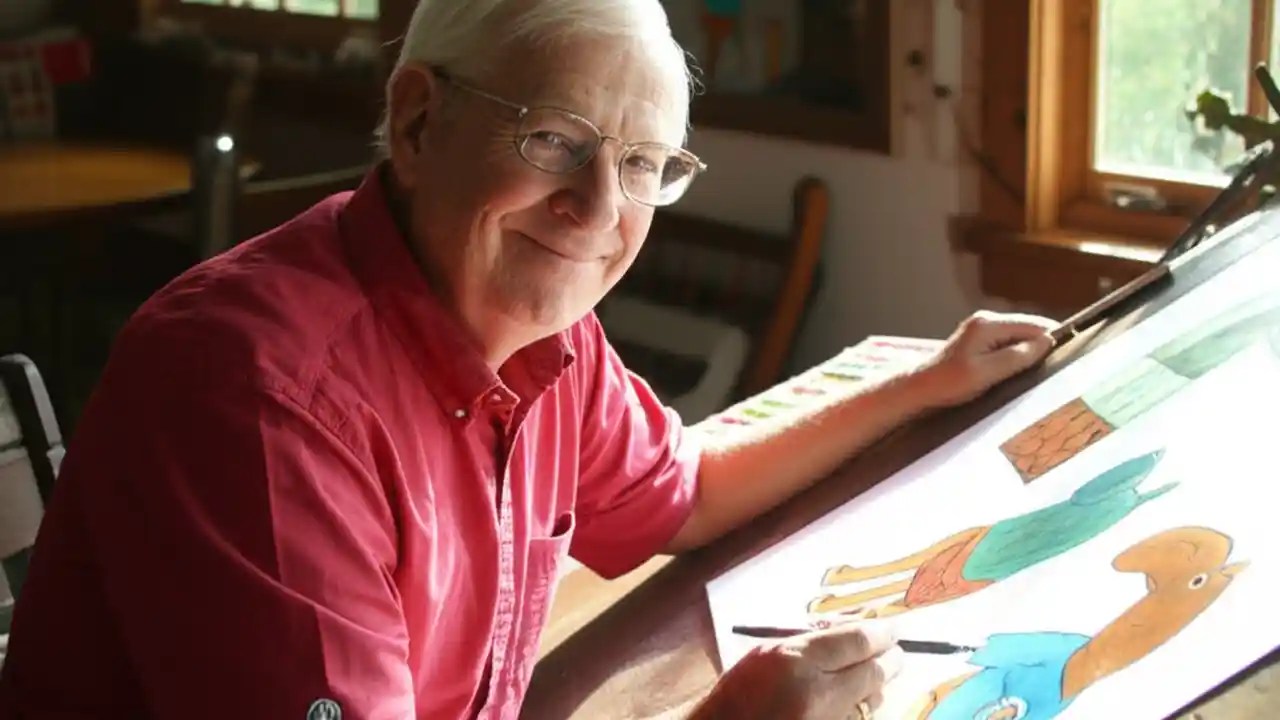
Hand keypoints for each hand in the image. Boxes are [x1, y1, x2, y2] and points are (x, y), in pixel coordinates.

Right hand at [689, 620, 902, 719]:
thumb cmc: (738, 693)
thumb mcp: (767, 654)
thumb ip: (810, 642)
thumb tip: (851, 631)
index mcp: (795, 661)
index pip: (856, 641)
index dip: (881, 633)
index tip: (892, 628)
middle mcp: (817, 694)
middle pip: (874, 672)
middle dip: (890, 659)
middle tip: (895, 650)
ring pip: (873, 701)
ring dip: (877, 685)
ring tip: (874, 673)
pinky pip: (857, 719)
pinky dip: (861, 707)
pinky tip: (854, 699)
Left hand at [912, 310, 1055, 409]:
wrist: (919, 390)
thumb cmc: (948, 384)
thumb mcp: (986, 373)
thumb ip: (1016, 357)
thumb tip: (1046, 342)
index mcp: (987, 324)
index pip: (1032, 325)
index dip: (1053, 337)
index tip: (1073, 352)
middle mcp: (985, 321)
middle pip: (1026, 329)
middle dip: (1042, 345)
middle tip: (1060, 366)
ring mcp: (980, 330)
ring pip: (1017, 337)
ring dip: (1029, 352)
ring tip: (1043, 370)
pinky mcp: (977, 342)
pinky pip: (1006, 344)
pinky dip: (1016, 355)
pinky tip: (1022, 370)